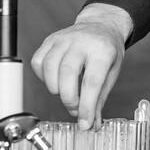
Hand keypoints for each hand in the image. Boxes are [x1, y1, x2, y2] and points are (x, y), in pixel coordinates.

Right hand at [30, 4, 130, 130]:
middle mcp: (81, 42)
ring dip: (56, 89)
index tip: (84, 123)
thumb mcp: (111, 73)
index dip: (86, 106)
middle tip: (76, 108)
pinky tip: (56, 80)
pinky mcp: (50, 40)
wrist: (101, 26)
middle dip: (69, 99)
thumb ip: (99, 99)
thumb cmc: (107, 51)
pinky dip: (44, 77)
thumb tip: (91, 124)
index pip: (92, 82)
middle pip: (67, 75)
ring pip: (49, 69)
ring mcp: (63, 39)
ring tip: (67, 93)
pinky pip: (38, 62)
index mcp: (102, 50)